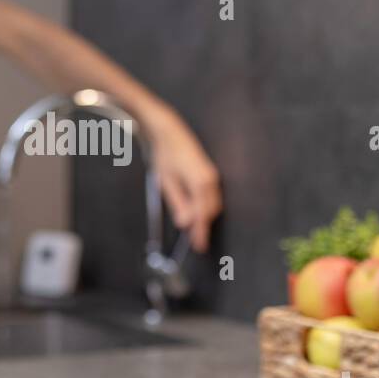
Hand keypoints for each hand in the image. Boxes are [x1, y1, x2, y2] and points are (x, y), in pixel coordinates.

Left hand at [145, 111, 221, 252]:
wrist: (170, 132)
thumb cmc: (165, 155)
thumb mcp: (167, 182)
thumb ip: (178, 203)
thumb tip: (185, 223)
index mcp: (200, 183)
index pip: (202, 214)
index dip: (200, 232)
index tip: (198, 246)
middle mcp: (211, 180)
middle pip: (211, 210)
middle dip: (203, 226)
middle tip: (195, 241)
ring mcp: (213, 175)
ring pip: (213, 203)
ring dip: (205, 217)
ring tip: (195, 230)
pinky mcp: (210, 173)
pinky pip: (212, 196)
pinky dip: (206, 207)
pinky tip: (197, 213)